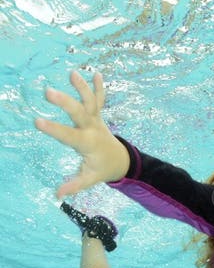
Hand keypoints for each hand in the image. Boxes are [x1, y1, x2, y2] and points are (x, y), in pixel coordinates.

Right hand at [34, 70, 129, 197]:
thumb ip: (75, 185)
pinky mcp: (99, 115)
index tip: (37, 121)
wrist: (121, 160)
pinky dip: (99, 87)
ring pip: (90, 101)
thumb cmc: (102, 168)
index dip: (54, 129)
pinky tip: (96, 73)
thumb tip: (57, 195)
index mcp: (87, 143)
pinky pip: (100, 99)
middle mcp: (92, 128)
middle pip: (79, 113)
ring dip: (82, 87)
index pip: (69, 135)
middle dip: (65, 102)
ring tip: (73, 73)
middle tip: (48, 91)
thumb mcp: (89, 178)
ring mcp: (97, 120)